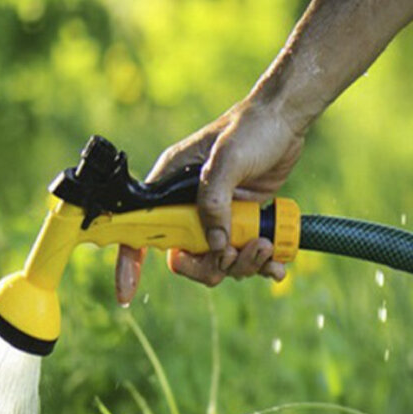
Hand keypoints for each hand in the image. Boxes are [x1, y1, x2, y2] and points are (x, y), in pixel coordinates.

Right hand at [114, 99, 304, 303]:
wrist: (286, 121)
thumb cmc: (251, 128)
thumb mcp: (227, 158)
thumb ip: (215, 200)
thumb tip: (214, 243)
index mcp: (170, 187)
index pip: (140, 229)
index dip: (129, 262)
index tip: (126, 292)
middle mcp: (188, 206)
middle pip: (183, 257)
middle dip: (210, 266)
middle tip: (235, 255)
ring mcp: (216, 217)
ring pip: (217, 262)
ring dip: (243, 264)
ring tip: (267, 246)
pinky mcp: (240, 223)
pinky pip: (243, 256)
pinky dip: (261, 265)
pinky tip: (277, 263)